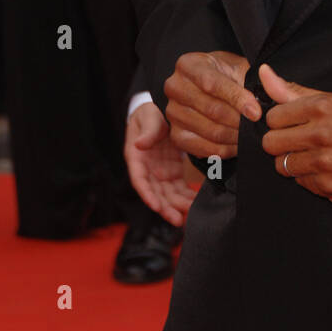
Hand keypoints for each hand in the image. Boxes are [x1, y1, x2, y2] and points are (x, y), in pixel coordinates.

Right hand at [124, 101, 197, 226]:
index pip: (140, 180)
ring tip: (189, 215)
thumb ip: (147, 132)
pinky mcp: (172, 171)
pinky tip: (195, 202)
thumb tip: (139, 145)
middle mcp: (147, 169)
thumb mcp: (148, 118)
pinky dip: (186, 196)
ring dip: (177, 206)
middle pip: (155, 193)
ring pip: (167, 194)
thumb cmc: (149, 113)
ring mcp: (160, 172)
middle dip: (165, 208)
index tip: (156, 206)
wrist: (159, 111)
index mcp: (136, 157)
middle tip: (178, 219)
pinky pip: (178, 187)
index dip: (147, 194)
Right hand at [164, 50, 258, 159]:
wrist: (212, 92)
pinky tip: (237, 145)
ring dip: (235, 136)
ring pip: (210, 131)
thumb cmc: (228, 77)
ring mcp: (172, 112)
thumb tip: (270, 83)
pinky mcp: (176, 134)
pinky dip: (224, 150)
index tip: (256, 112)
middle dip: (239, 120)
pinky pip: (202, 148)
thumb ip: (255, 77)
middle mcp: (175, 86)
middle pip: (211, 109)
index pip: (212, 83)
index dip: (237, 98)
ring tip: (251, 134)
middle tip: (258, 126)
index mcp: (189, 64)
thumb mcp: (240, 68)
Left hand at [260, 63, 331, 202]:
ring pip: (283, 166)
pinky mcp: (330, 187)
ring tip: (312, 154)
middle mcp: (319, 135)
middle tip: (296, 140)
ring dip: (293, 161)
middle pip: (271, 143)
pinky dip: (310, 177)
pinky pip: (302, 183)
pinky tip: (325, 168)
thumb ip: (293, 90)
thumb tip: (263, 73)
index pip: (273, 116)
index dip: (281, 120)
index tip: (291, 122)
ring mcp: (324, 164)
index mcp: (319, 107)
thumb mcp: (331, 99)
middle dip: (280, 141)